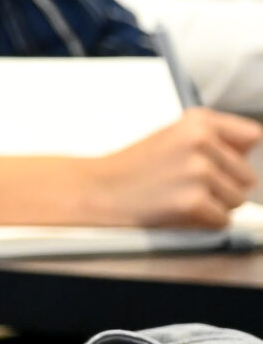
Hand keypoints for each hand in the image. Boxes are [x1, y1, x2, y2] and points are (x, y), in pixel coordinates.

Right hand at [87, 108, 262, 229]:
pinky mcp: (192, 200)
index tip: (221, 165)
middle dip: (224, 186)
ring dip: (214, 205)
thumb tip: (251, 150)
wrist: (96, 190)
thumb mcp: (173, 137)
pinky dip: (203, 222)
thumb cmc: (133, 168)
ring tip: (179, 197)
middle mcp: (200, 141)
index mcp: (197, 121)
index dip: (237, 155)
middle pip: (247, 176)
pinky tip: (177, 211)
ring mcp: (197, 171)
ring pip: (236, 200)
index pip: (251, 136)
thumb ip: (215, 139)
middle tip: (188, 186)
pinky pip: (222, 220)